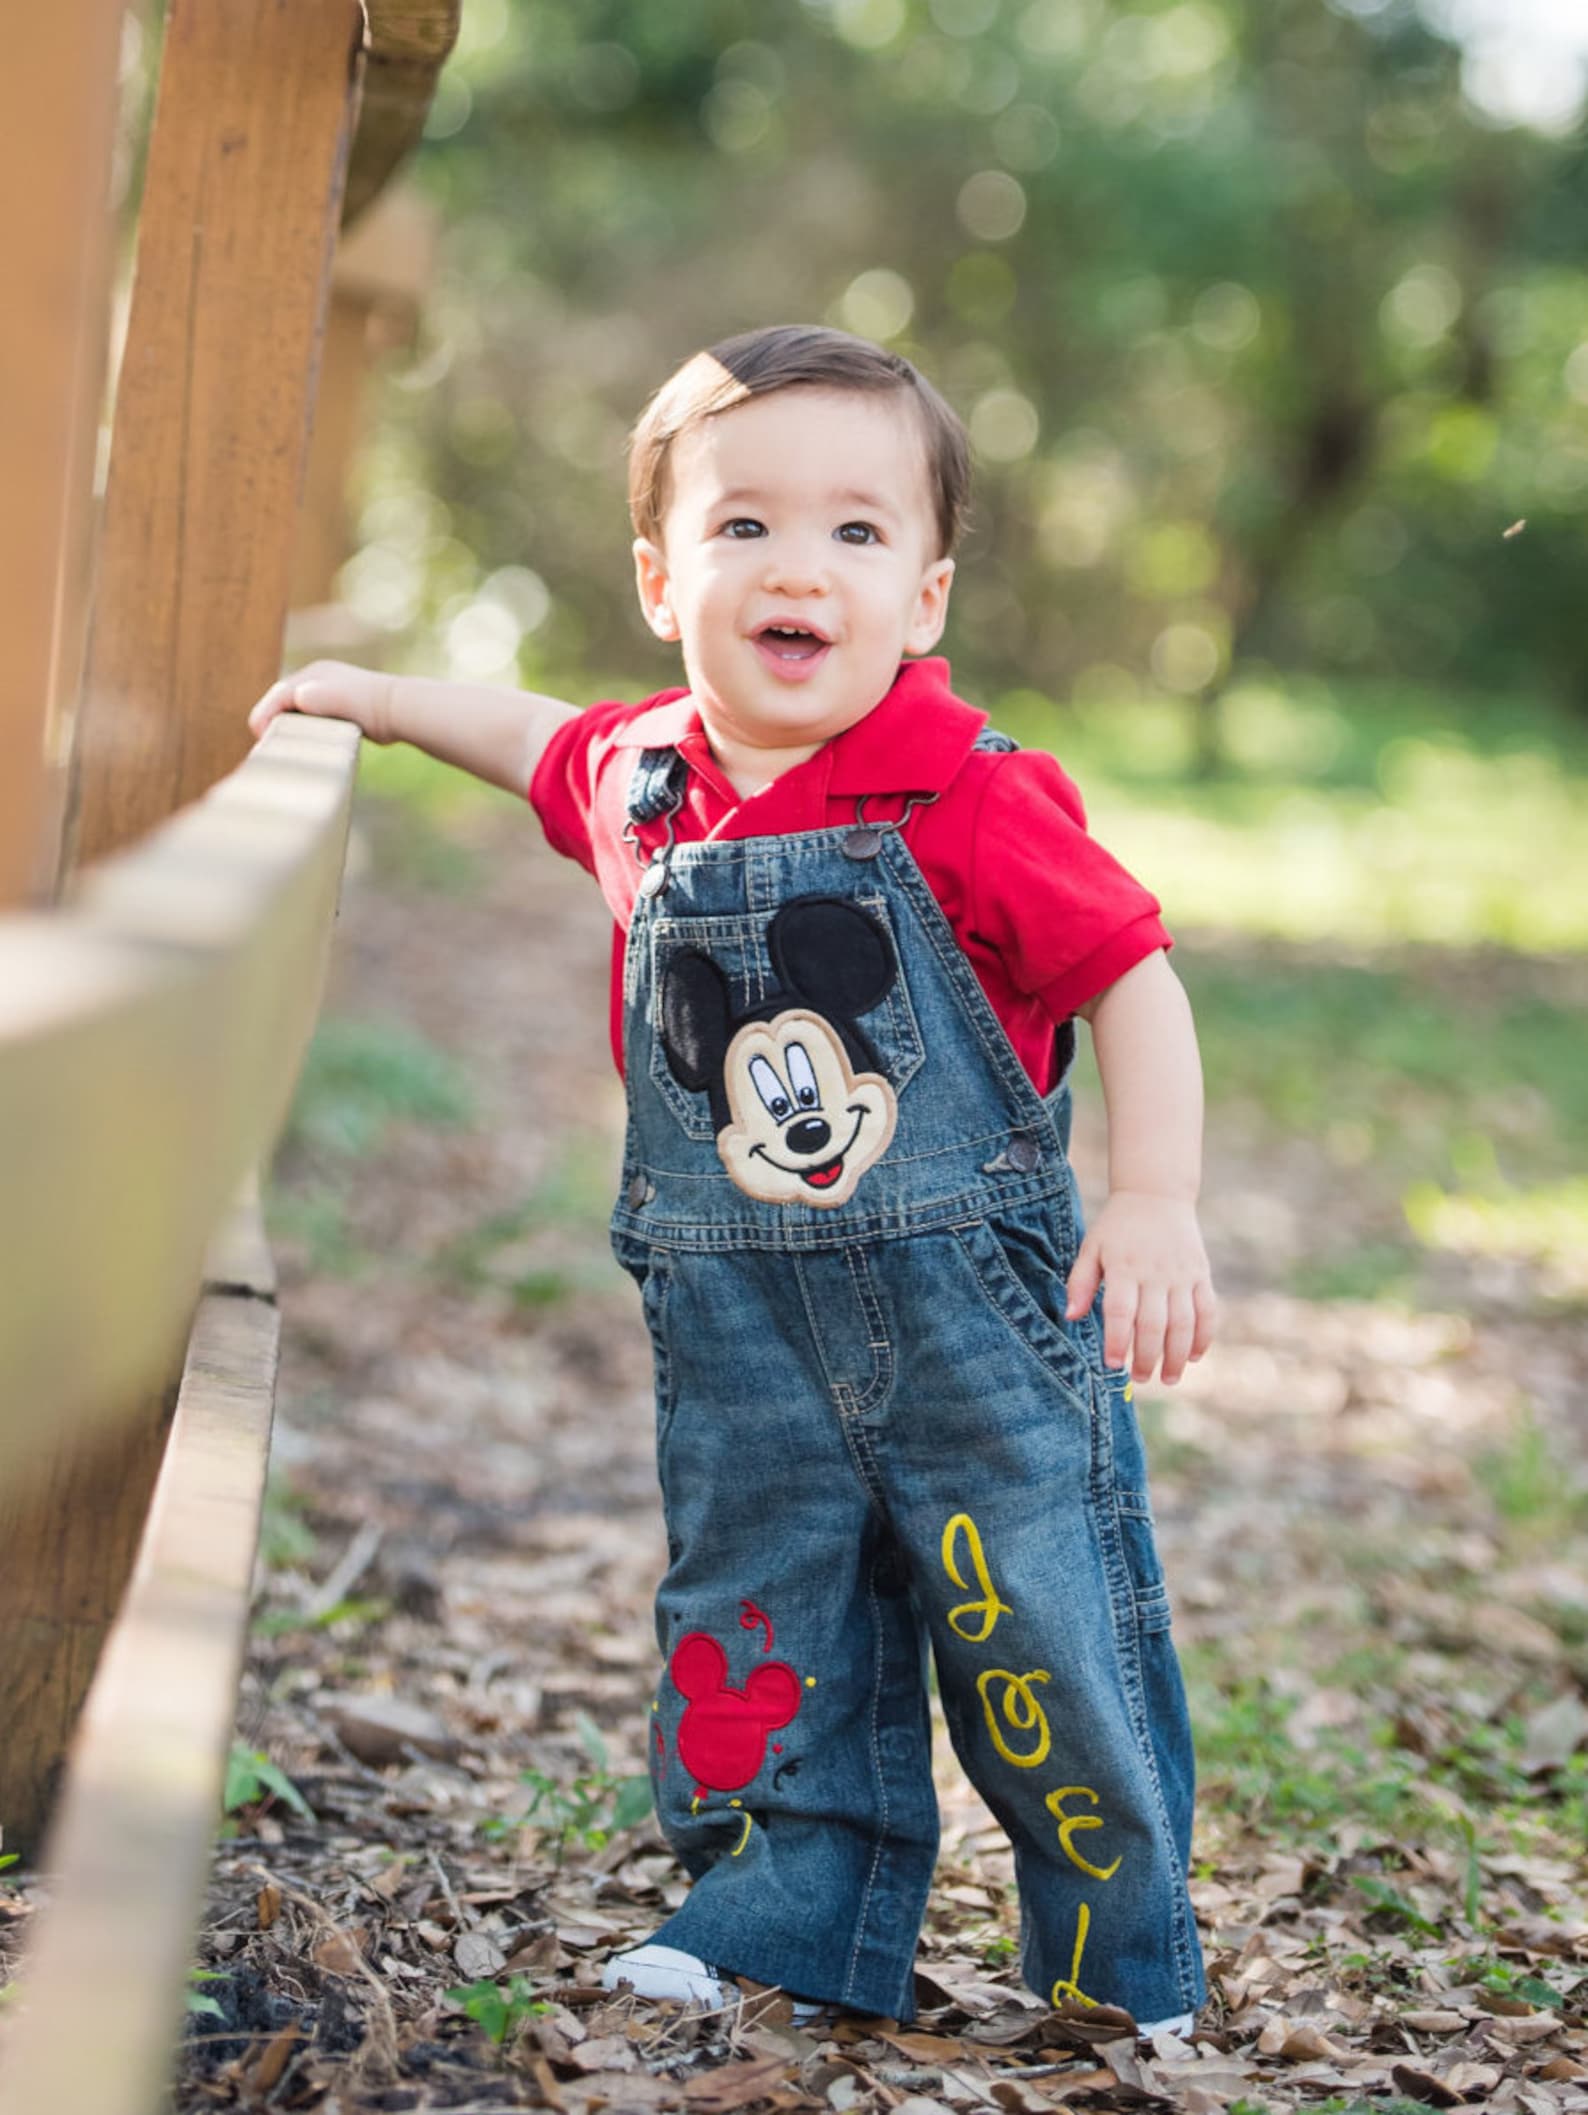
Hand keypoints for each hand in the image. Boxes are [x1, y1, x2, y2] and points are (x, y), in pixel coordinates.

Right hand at [247, 659, 396, 743]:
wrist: (401, 710)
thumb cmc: (370, 706)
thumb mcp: (340, 700)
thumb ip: (318, 698)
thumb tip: (299, 696)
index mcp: (313, 674)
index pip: (278, 693)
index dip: (264, 713)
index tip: (258, 735)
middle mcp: (318, 679)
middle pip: (283, 700)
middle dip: (270, 719)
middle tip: (263, 744)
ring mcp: (329, 691)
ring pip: (296, 709)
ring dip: (285, 724)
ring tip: (277, 746)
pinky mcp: (338, 707)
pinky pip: (310, 716)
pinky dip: (301, 728)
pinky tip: (302, 744)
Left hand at [1064, 1190, 1215, 1385]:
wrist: (1156, 1194)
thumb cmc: (1118, 1227)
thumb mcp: (1092, 1247)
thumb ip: (1080, 1282)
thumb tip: (1071, 1316)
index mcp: (1124, 1267)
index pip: (1120, 1312)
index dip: (1116, 1341)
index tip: (1112, 1365)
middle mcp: (1155, 1273)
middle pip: (1153, 1324)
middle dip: (1147, 1357)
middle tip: (1140, 1379)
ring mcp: (1182, 1274)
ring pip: (1183, 1322)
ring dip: (1177, 1355)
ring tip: (1169, 1378)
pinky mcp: (1201, 1273)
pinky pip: (1207, 1310)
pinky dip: (1204, 1336)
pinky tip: (1195, 1357)